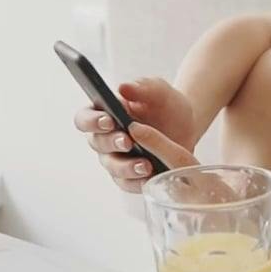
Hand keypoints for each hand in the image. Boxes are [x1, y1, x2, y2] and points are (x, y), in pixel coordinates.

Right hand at [72, 77, 199, 191]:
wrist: (185, 126)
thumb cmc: (165, 105)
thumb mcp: (159, 91)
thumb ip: (142, 87)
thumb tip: (123, 87)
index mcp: (103, 113)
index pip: (85, 118)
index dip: (92, 121)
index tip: (108, 120)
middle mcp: (105, 138)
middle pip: (97, 143)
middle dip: (111, 143)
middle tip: (127, 142)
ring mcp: (116, 159)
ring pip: (112, 167)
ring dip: (126, 167)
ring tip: (145, 164)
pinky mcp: (130, 177)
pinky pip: (128, 184)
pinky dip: (139, 183)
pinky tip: (151, 178)